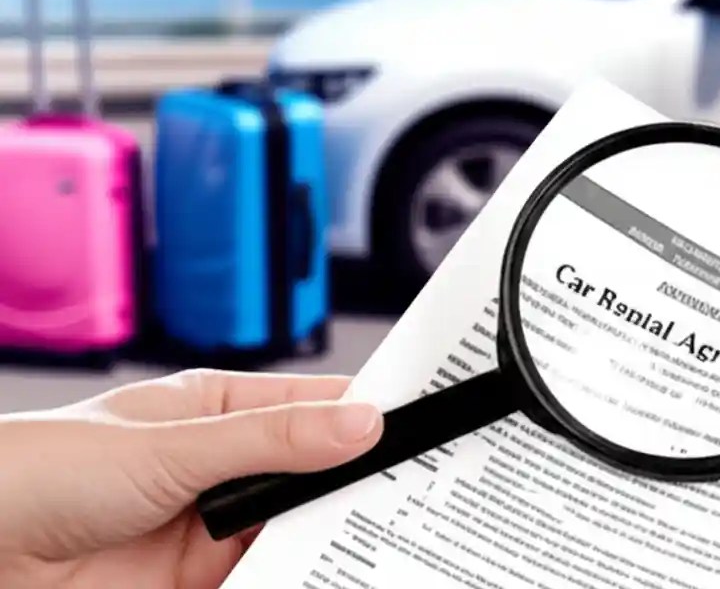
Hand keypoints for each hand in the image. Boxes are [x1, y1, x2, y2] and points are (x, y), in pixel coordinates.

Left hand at [0, 369, 383, 588]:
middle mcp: (223, 463)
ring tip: (380, 532)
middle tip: (415, 485)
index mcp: (217, 408)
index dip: (370, 411)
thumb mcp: (173, 447)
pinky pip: (271, 573)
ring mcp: (214, 524)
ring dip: (332, 530)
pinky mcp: (203, 579)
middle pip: (315, 469)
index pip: (314, 402)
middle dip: (359, 477)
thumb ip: (273, 441)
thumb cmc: (42, 470)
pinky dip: (301, 572)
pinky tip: (326, 569)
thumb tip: (361, 424)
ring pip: (299, 526)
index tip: (424, 421)